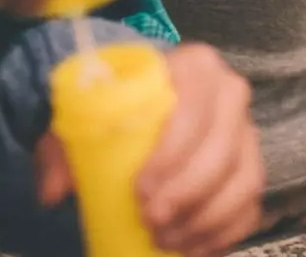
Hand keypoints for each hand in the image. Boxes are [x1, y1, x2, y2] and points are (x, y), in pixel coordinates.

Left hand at [35, 44, 262, 256]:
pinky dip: (224, 234)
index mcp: (195, 67)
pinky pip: (250, 206)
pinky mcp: (251, 169)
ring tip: (166, 240)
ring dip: (206, 218)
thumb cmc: (112, 115)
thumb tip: (54, 192)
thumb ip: (60, 152)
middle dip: (188, 192)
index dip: (173, 152)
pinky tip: (191, 249)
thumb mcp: (78, 122)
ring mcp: (247, 133)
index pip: (194, 106)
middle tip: (151, 222)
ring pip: (244, 180)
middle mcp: (231, 94)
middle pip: (223, 148)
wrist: (143, 114)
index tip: (139, 190)